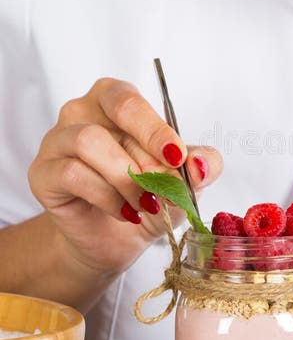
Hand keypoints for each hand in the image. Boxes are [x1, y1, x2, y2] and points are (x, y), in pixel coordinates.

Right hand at [28, 77, 222, 282]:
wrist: (114, 240)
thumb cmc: (147, 197)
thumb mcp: (183, 182)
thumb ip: (199, 166)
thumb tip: (203, 164)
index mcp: (116, 100)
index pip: (132, 100)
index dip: (157, 127)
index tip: (177, 156)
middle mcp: (82, 110)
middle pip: (114, 109)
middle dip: (146, 147)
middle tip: (164, 182)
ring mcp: (57, 139)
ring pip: (88, 141)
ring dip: (126, 177)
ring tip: (146, 204)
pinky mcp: (42, 172)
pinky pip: (73, 173)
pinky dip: (107, 197)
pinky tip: (124, 212)